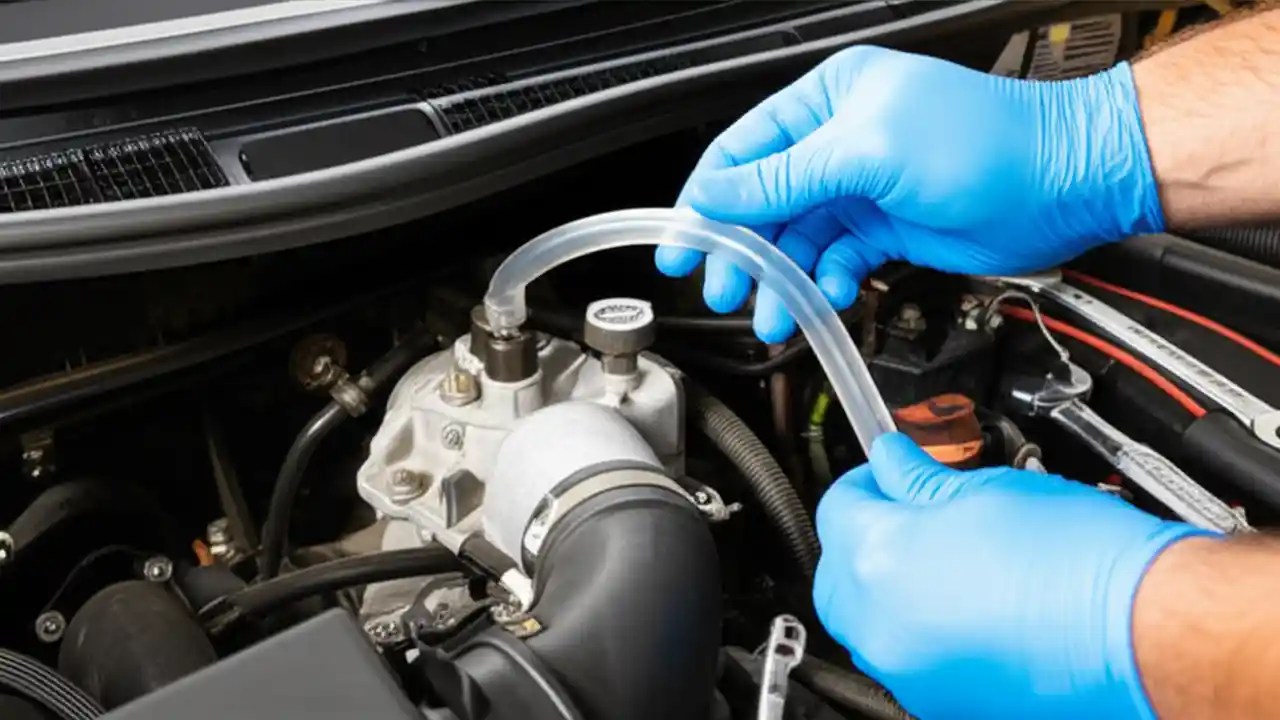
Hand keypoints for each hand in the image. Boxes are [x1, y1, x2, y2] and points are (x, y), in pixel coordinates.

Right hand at [656, 47, 1163, 341]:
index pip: (743, 151)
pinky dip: (825, 281)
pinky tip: (824, 297)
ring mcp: (864, 185)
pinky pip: (837, 257)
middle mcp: (840, 140)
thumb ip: (784, 178)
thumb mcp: (868, 153)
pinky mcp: (888, 225)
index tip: (681, 242)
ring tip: (771, 314)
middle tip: (721, 289)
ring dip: (781, 278)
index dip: (707, 199)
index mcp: (829, 100)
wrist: (1068, 182)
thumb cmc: (988, 144)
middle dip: (741, 249)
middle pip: (764, 200)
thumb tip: (717, 193)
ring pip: (799, 237)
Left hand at [813, 433, 1208, 719]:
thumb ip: (921, 479)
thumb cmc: (1084, 564)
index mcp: (879, 559)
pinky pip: (906, 660)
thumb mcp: (991, 491)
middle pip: (839, 573)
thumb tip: (893, 462)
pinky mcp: (942, 704)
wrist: (1148, 636)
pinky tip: (964, 606)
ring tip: (942, 560)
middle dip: (863, 538)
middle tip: (908, 511)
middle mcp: (881, 626)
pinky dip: (918, 631)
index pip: (839, 506)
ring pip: (866, 623)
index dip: (867, 480)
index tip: (891, 470)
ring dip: (886, 588)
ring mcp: (910, 674)